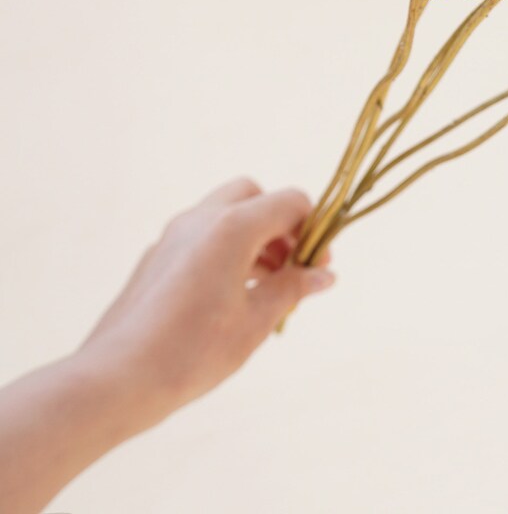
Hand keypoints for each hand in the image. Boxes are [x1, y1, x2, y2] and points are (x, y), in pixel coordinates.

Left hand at [77, 177, 334, 429]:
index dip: (313, 229)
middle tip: (292, 266)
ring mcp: (173, 236)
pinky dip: (226, 251)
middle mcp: (201, 219)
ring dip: (254, 238)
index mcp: (233, 227)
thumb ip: (292, 289)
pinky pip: (202, 237)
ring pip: (226, 215)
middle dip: (280, 224)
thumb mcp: (255, 322)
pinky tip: (230, 297)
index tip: (320, 264)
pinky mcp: (155, 258)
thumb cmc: (191, 351)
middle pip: (254, 196)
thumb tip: (324, 275)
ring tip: (267, 287)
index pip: (290, 202)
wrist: (114, 379)